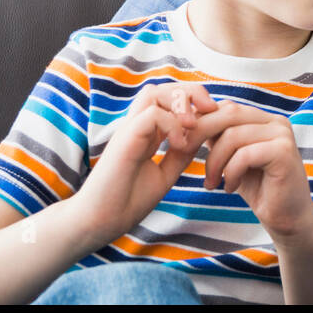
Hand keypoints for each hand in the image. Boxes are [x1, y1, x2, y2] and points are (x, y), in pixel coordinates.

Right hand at [74, 82, 218, 245]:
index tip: (213, 118)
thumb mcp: (165, 174)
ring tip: (194, 124)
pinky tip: (180, 145)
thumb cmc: (127, 202)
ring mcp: (128, 131)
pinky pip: (151, 116)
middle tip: (211, 110)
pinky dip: (172, 124)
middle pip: (163, 88)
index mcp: (146, 133)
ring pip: (153, 93)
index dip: (194, 101)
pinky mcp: (124, 140)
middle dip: (192, 92)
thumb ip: (181, 153)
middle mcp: (136, 127)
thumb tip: (203, 134)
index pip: (169, 99)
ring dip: (180, 102)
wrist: (99, 223)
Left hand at [197, 101, 312, 242]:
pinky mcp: (284, 152)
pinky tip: (230, 188)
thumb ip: (219, 137)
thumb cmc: (258, 189)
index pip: (226, 107)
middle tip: (184, 155)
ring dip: (215, 162)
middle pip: (228, 114)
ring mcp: (282, 135)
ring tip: (213, 183)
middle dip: (200, 134)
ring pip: (232, 136)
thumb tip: (189, 121)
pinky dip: (231, 173)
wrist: (286, 219)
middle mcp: (276, 121)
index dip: (201, 123)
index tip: (184, 146)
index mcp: (264, 119)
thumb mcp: (232, 157)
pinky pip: (244, 155)